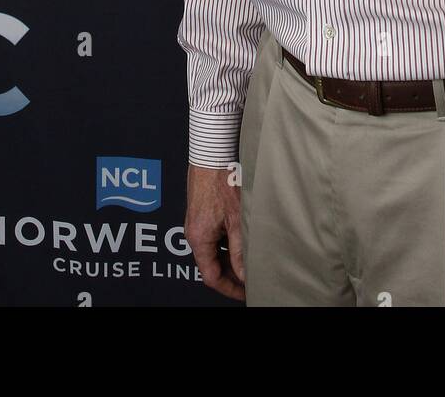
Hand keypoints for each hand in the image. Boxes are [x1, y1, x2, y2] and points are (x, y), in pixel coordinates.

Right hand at [184, 163, 244, 301]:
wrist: (212, 150)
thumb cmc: (222, 179)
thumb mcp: (237, 219)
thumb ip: (241, 249)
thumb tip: (245, 274)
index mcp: (198, 238)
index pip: (211, 276)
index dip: (229, 288)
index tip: (245, 293)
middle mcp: (193, 231)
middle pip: (211, 264)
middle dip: (231, 274)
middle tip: (251, 279)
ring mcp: (197, 221)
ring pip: (214, 249)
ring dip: (231, 257)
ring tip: (252, 259)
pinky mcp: (202, 210)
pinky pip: (214, 234)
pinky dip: (228, 241)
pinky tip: (244, 237)